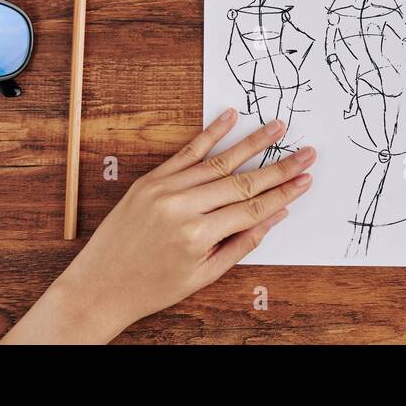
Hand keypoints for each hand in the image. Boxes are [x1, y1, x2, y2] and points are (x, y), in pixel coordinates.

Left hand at [2, 110, 313, 343]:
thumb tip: (276, 217)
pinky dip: (210, 134)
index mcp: (199, 236)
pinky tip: (230, 117)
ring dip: (252, 142)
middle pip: (243, 182)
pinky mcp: (150, 180)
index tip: (306, 180)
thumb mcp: (203, 276)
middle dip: (279, 166)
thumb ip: (242, 244)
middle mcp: (183, 208)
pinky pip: (186, 153)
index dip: (284, 193)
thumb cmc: (151, 288)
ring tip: (278, 127)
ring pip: (219, 162)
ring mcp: (165, 190)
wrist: (98, 287)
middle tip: (306, 152)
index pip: (254, 208)